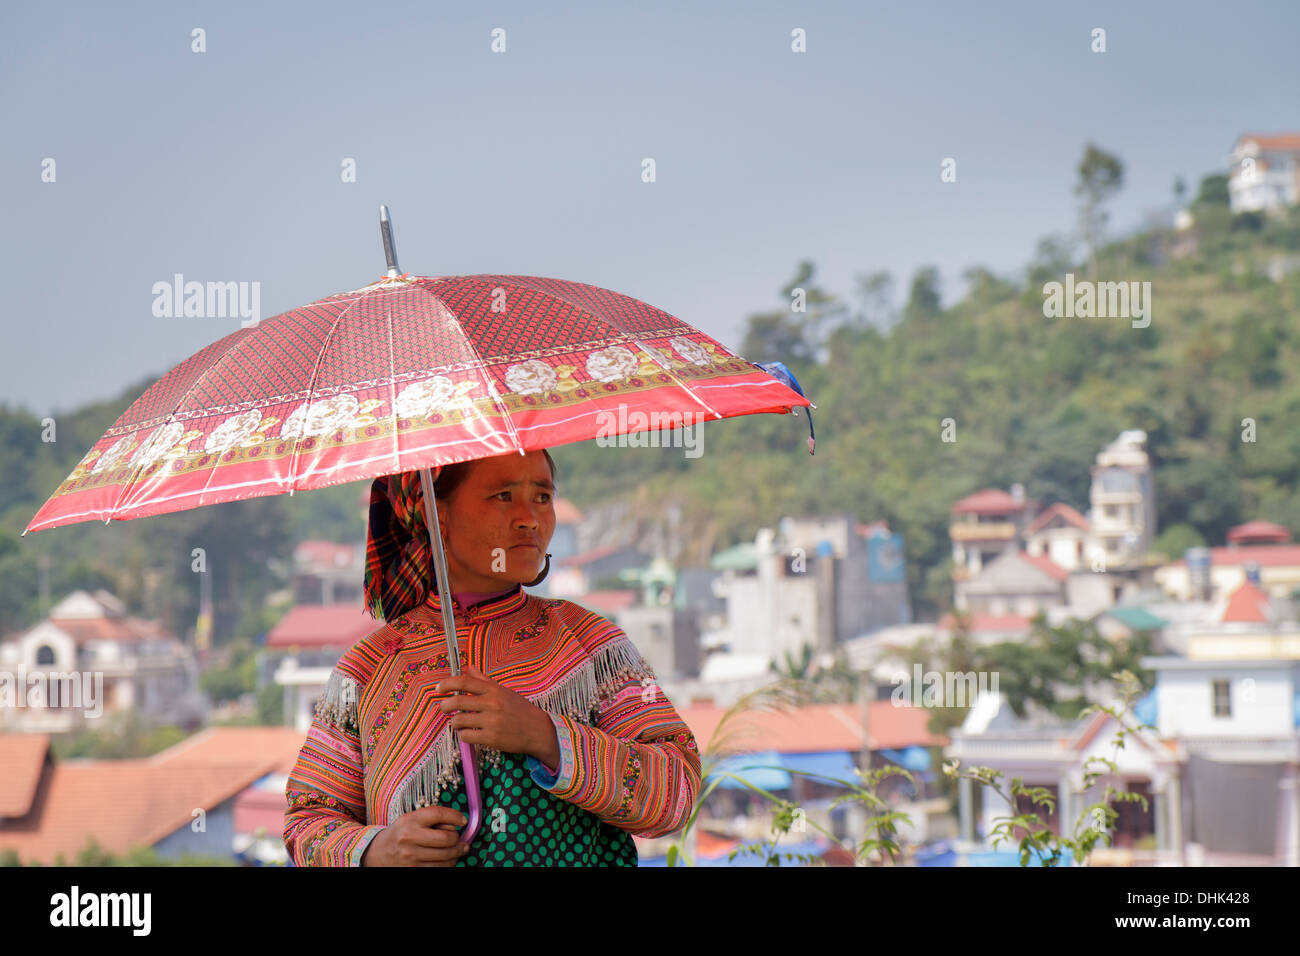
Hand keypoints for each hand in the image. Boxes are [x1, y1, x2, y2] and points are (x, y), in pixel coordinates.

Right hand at [361, 806, 469, 866]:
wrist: (379, 853)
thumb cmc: (401, 833)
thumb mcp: (411, 819)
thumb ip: (432, 819)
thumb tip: (457, 825)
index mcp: (410, 820)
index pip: (438, 813)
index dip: (455, 816)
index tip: (463, 820)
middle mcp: (409, 837)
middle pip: (446, 838)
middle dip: (458, 839)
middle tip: (460, 839)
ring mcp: (411, 856)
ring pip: (445, 856)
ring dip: (457, 853)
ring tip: (460, 849)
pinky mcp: (413, 870)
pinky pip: (439, 868)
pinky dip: (449, 863)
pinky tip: (449, 859)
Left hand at [436, 665, 558, 764]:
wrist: (538, 730)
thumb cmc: (520, 710)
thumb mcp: (504, 691)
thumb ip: (484, 680)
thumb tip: (469, 667)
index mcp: (494, 690)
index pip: (465, 681)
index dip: (447, 683)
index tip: (439, 688)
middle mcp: (492, 704)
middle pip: (457, 701)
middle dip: (445, 705)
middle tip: (443, 708)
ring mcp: (492, 721)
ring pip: (459, 720)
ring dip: (454, 722)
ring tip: (457, 722)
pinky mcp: (491, 738)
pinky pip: (466, 736)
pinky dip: (462, 734)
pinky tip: (467, 733)